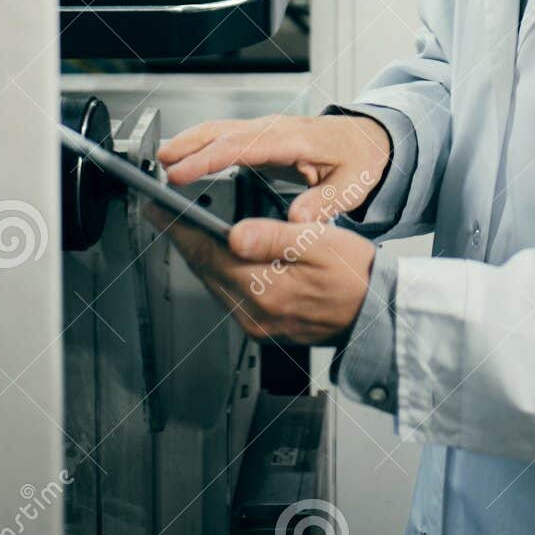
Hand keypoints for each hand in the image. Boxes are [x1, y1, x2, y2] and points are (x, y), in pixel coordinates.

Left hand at [144, 205, 374, 345]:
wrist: (375, 314)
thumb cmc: (354, 276)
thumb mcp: (321, 243)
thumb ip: (275, 238)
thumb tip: (234, 233)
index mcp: (265, 290)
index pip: (208, 253)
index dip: (179, 228)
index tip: (158, 208)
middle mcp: (253, 313)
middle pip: (204, 269)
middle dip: (182, 239)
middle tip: (163, 212)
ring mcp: (256, 323)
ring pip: (212, 283)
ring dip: (198, 255)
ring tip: (185, 227)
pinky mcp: (261, 326)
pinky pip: (227, 295)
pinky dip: (217, 271)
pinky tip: (219, 254)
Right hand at [157, 112, 390, 223]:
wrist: (369, 138)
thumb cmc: (360, 158)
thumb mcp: (352, 184)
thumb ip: (325, 202)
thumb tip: (297, 220)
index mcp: (294, 139)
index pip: (242, 146)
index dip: (208, 159)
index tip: (183, 172)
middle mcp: (277, 129)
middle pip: (223, 131)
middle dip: (189, 145)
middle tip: (161, 163)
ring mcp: (268, 129)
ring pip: (221, 129)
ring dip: (191, 140)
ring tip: (163, 158)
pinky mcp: (264, 135)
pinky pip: (228, 134)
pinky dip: (203, 142)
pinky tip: (187, 156)